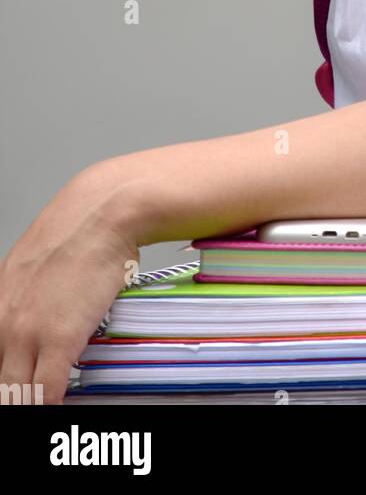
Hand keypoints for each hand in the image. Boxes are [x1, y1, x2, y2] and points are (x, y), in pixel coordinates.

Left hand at [0, 162, 141, 405]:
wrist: (102, 210)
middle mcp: (3, 320)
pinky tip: (55, 407)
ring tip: (42, 403)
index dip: (5, 376)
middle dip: (13, 391)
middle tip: (29, 395)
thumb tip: (35, 317)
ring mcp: (29, 333)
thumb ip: (25, 296)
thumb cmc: (78, 229)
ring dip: (29, 402)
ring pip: (15, 393)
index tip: (15, 383)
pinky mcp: (59, 339)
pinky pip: (46, 393)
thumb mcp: (33, 262)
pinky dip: (49, 406)